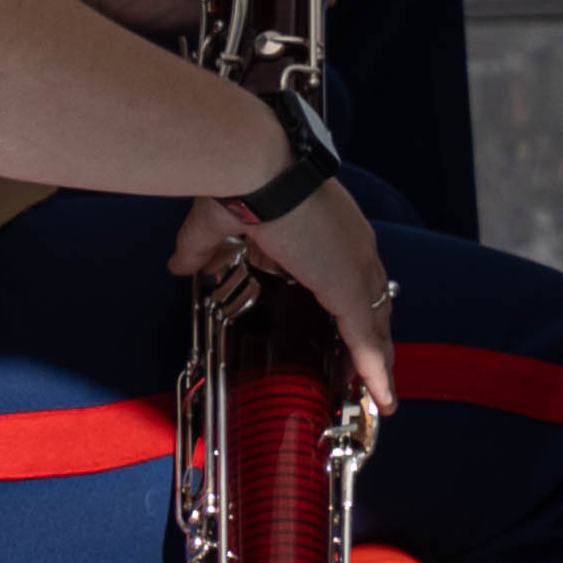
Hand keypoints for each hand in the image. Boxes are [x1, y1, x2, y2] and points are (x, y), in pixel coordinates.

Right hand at [168, 169, 401, 424]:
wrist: (260, 167)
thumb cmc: (244, 181)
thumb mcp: (219, 224)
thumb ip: (202, 250)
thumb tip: (181, 267)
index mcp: (332, 229)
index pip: (353, 274)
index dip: (354, 303)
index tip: (352, 325)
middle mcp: (356, 248)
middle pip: (374, 302)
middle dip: (374, 337)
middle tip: (372, 368)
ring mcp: (356, 268)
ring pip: (377, 325)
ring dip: (378, 361)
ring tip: (379, 394)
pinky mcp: (347, 288)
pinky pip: (366, 341)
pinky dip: (374, 371)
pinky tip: (381, 396)